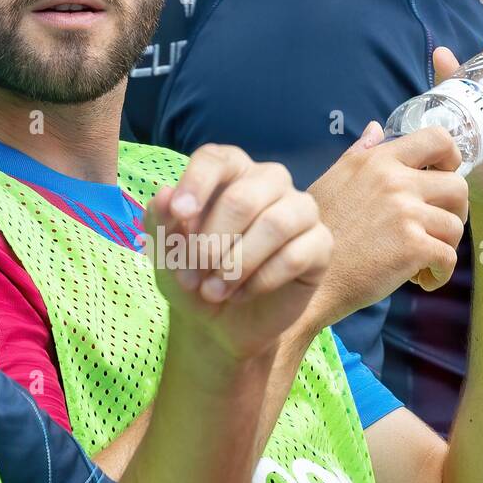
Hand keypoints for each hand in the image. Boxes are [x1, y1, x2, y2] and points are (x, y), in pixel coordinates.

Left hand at [145, 144, 332, 361]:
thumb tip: (164, 194)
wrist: (220, 322)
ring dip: (237, 264)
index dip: (196, 184)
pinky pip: (296, 255)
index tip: (179, 216)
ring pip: (275, 224)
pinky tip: (241, 295)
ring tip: (213, 291)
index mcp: (231, 171)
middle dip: (212, 243)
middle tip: (192, 276)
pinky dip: (261, 281)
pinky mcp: (320, 244)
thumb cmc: (194, 275)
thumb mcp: (166, 253)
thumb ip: (161, 222)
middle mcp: (269, 181)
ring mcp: (300, 210)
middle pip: (243, 198)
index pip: (217, 159)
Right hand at [302, 124, 469, 330]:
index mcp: (377, 161)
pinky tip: (422, 280)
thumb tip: (377, 129)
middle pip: (458, 186)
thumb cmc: (316, 234)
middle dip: (455, 211)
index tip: (445, 178)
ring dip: (445, 246)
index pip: (437, 138)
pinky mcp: (413, 247)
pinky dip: (440, 274)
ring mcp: (405, 213)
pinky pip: (449, 259)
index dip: (452, 158)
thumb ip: (358, 154)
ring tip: (422, 261)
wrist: (301, 277)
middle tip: (437, 229)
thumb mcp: (331, 181)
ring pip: (455, 226)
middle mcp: (394, 181)